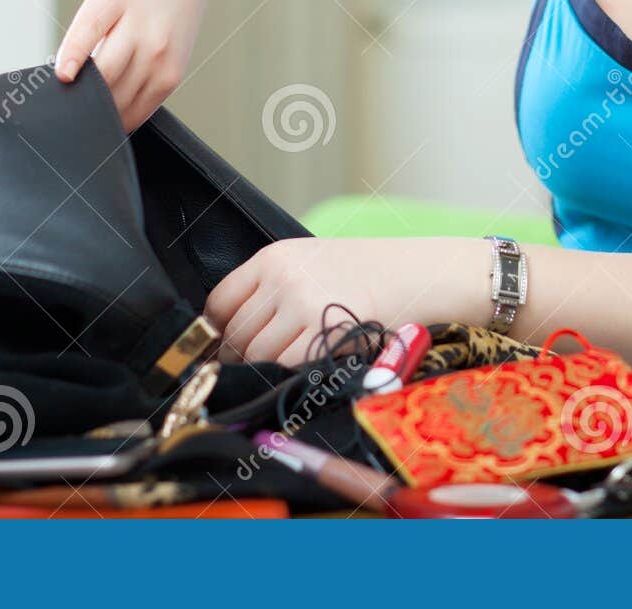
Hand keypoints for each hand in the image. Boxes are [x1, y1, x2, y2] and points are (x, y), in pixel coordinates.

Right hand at [53, 0, 220, 131]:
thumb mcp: (164, 46)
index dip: (104, 131)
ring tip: (54, 101)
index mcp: (169, 71)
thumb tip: (97, 105)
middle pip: (114, 96)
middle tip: (61, 128)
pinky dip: (74, 54)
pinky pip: (88, 30)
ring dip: (79, 89)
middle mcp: (157, 50)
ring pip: (103, 70)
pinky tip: (62, 70)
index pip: (130, 114)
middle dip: (88, 114)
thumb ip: (136, 75)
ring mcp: (136, 22)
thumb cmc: (165, 5)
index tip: (83, 143)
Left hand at [203, 237, 485, 366]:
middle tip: (252, 367)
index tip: (223, 346)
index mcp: (273, 257)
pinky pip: (286, 366)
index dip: (216, 330)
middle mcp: (282, 278)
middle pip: (235, 333)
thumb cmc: (365, 271)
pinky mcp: (324, 332)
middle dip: (238, 356)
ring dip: (263, 369)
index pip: (219, 301)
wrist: (414, 274)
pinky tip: (303, 368)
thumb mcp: (309, 261)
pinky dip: (288, 374)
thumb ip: (271, 288)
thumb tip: (230, 333)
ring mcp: (302, 305)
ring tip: (281, 367)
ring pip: (256, 355)